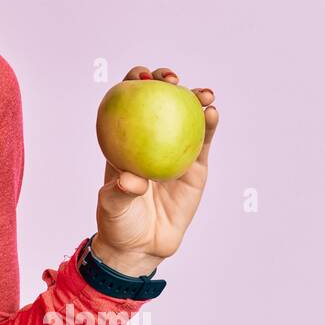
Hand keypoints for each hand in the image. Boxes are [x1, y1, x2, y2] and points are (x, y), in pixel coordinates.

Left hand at [92, 65, 218, 275]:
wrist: (141, 245)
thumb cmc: (119, 222)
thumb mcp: (112, 206)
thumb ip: (120, 192)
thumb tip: (130, 179)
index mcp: (124, 140)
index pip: (127, 103)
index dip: (132, 83)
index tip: (139, 78)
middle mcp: (151, 139)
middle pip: (159, 101)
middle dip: (164, 81)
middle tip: (170, 80)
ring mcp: (175, 151)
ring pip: (186, 117)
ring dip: (195, 98)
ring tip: (201, 94)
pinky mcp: (196, 166)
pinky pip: (203, 141)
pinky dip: (208, 125)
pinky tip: (211, 113)